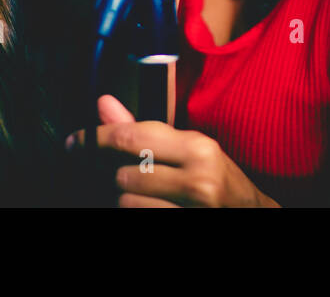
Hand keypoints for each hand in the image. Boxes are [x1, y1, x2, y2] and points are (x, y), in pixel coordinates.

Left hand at [66, 96, 278, 207]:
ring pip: (128, 202)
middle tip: (136, 178)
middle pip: (126, 174)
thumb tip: (103, 103)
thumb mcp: (189, 149)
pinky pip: (141, 217)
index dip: (96, 138)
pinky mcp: (186, 226)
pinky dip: (141, 211)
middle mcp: (198, 178)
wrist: (253, 215)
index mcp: (198, 148)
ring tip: (150, 197)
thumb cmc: (218, 181)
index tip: (76, 142)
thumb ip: (143, 129)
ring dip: (130, 200)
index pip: (133, 137)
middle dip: (122, 176)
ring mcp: (194, 209)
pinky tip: (155, 207)